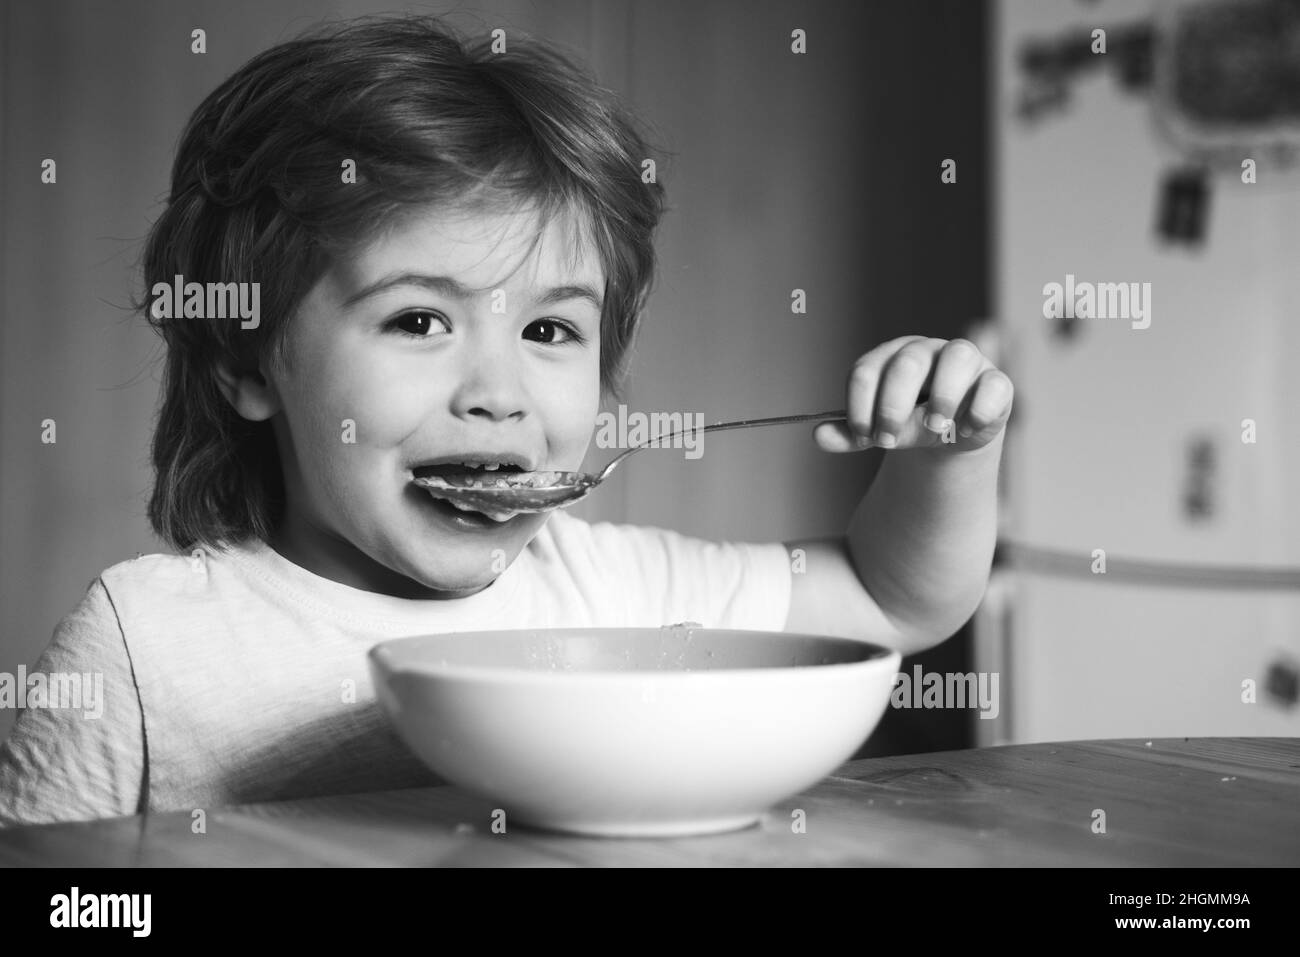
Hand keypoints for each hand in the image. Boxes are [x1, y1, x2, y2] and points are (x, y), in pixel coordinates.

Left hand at [814, 336, 1013, 453]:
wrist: (951, 436)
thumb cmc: (909, 423)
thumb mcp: (877, 431)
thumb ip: (849, 435)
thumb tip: (818, 436)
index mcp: (890, 357)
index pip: (867, 370)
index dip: (860, 406)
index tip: (862, 438)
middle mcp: (928, 351)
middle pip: (907, 362)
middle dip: (893, 405)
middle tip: (887, 440)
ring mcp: (965, 361)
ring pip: (958, 355)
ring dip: (943, 396)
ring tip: (933, 429)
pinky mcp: (996, 381)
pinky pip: (994, 384)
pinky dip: (979, 408)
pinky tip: (965, 431)